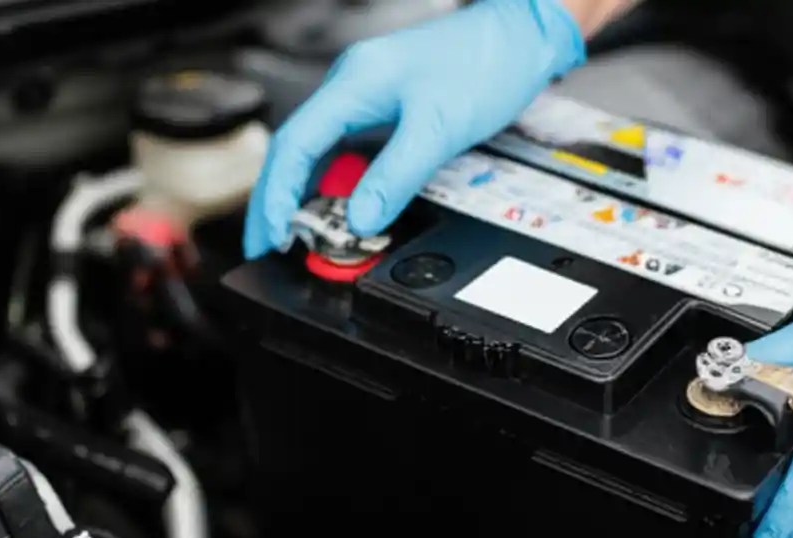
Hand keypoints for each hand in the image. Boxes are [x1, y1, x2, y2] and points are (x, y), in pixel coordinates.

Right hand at [242, 0, 585, 257]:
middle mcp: (352, 86)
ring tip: (305, 235)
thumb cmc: (485, 65)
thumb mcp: (438, 130)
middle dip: (281, 200)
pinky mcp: (388, 106)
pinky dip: (342, 181)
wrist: (520, 38)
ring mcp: (367, 95)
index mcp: (353, 83)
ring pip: (322, 151)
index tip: (272, 236)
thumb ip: (395, 177)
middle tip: (274, 245)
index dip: (276, 196)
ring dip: (311, 194)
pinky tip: (345, 205)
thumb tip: (361, 219)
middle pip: (298, 150)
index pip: (294, 145)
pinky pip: (349, 148)